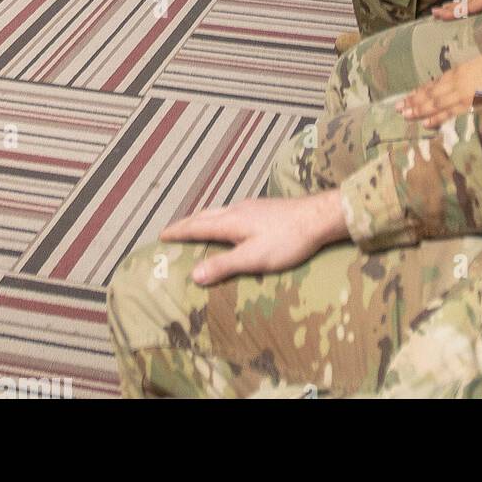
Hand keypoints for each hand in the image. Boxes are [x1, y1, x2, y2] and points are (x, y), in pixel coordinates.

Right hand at [160, 191, 346, 283]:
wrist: (320, 217)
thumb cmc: (287, 239)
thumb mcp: (254, 258)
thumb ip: (225, 265)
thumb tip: (194, 274)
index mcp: (232, 221)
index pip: (198, 226)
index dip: (179, 231)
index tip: (161, 235)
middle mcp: (238, 209)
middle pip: (206, 215)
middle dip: (187, 223)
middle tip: (172, 230)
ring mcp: (252, 206)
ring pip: (219, 211)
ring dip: (203, 218)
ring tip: (196, 225)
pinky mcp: (264, 208)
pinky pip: (232, 211)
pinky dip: (219, 218)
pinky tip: (229, 223)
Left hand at [396, 53, 481, 128]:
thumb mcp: (480, 63)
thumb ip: (469, 73)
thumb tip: (461, 79)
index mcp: (459, 71)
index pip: (436, 83)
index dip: (421, 91)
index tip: (409, 97)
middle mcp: (456, 82)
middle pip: (431, 93)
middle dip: (414, 101)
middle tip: (398, 108)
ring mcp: (461, 94)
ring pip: (435, 103)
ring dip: (420, 110)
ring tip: (405, 115)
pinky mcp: (469, 104)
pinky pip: (450, 113)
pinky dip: (437, 118)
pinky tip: (426, 124)